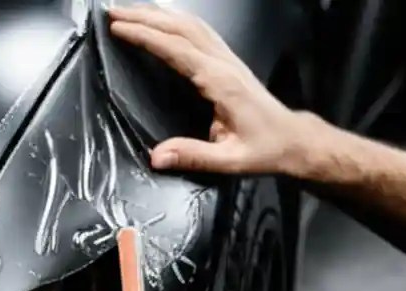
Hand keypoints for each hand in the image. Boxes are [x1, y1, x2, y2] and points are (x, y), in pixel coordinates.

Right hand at [108, 5, 320, 175]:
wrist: (293, 139)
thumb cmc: (265, 149)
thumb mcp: (229, 160)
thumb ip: (192, 155)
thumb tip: (156, 156)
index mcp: (221, 82)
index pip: (177, 50)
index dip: (146, 37)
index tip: (119, 29)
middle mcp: (224, 64)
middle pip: (181, 29)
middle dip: (145, 17)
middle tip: (113, 12)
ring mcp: (227, 59)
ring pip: (190, 25)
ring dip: (159, 15)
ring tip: (130, 11)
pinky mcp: (228, 62)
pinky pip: (199, 32)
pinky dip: (176, 21)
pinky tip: (163, 19)